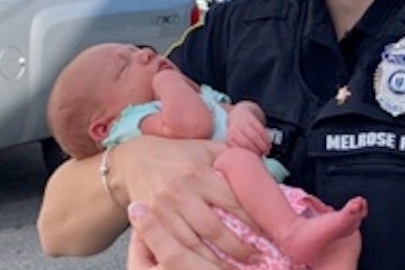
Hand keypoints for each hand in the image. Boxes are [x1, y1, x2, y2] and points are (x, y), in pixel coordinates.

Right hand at [115, 136, 258, 266]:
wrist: (135, 160)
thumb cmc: (178, 153)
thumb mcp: (206, 147)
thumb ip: (232, 159)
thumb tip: (261, 173)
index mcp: (199, 172)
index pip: (232, 202)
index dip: (253, 221)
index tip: (269, 233)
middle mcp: (181, 192)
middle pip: (214, 228)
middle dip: (238, 247)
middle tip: (258, 258)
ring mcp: (164, 209)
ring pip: (193, 243)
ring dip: (216, 260)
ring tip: (237, 267)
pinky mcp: (152, 222)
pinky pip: (175, 245)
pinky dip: (193, 259)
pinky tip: (209, 265)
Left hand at [225, 106, 270, 155]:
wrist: (238, 114)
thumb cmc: (236, 134)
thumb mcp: (233, 142)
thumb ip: (239, 151)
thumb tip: (249, 164)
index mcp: (229, 138)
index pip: (239, 149)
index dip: (248, 155)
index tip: (254, 160)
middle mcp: (235, 130)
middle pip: (247, 142)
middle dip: (256, 151)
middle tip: (262, 156)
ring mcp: (243, 124)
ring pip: (255, 136)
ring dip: (263, 145)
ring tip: (267, 151)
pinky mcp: (252, 120)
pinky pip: (261, 130)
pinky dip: (266, 139)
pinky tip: (269, 144)